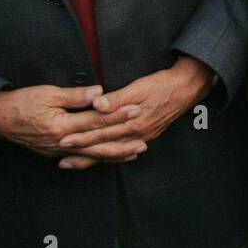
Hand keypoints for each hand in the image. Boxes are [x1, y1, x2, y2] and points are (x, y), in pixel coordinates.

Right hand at [0, 84, 145, 160]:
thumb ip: (75, 95)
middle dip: (122, 142)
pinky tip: (112, 157)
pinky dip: (99, 158)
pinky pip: (82, 157)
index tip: (136, 109)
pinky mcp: (56, 153)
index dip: (117, 114)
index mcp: (60, 127)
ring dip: (115, 154)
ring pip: (92, 155)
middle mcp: (61, 143)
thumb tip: (100, 92)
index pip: (95, 120)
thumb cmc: (22, 102)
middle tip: (144, 141)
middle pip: (97, 143)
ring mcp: (59, 151)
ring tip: (136, 152)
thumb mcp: (48, 93)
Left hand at [55, 56, 215, 169]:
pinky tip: (100, 159)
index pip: (101, 132)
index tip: (62, 139)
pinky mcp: (145, 136)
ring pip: (112, 152)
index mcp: (133, 122)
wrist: (187, 88)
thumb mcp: (140, 87)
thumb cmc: (163, 85)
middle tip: (60, 157)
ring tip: (72, 163)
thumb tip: (97, 105)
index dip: (81, 136)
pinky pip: (122, 150)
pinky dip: (108, 156)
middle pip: (104, 146)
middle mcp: (136, 134)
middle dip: (81, 151)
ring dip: (92, 158)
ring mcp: (141, 137)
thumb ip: (117, 98)